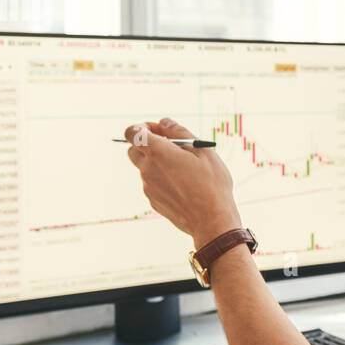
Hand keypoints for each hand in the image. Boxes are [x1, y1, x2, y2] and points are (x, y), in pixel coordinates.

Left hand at [124, 117, 241, 247]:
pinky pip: (153, 184)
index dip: (142, 127)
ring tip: (186, 170)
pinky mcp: (153, 201)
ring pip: (146, 168)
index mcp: (158, 153)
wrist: (212, 221)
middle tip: (171, 147)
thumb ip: (180, 132)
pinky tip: (185, 185)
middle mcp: (148, 169)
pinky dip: (163, 179)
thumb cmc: (211, 185)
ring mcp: (149, 187)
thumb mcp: (203, 151)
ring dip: (159, 163)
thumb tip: (165, 122)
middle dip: (148, 144)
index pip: (132, 132)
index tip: (159, 130)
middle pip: (134, 150)